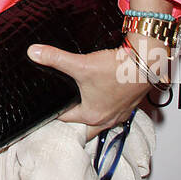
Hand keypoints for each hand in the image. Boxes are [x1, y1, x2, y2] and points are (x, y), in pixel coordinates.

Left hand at [27, 41, 157, 138]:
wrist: (146, 63)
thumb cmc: (119, 69)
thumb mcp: (81, 64)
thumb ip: (55, 58)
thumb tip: (34, 52)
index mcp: (92, 116)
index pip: (65, 119)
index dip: (54, 111)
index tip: (47, 107)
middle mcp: (107, 119)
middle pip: (84, 126)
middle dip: (73, 119)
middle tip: (63, 109)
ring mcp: (120, 113)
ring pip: (100, 120)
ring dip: (91, 113)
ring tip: (80, 102)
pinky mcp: (129, 103)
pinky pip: (114, 111)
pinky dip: (106, 105)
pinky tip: (102, 94)